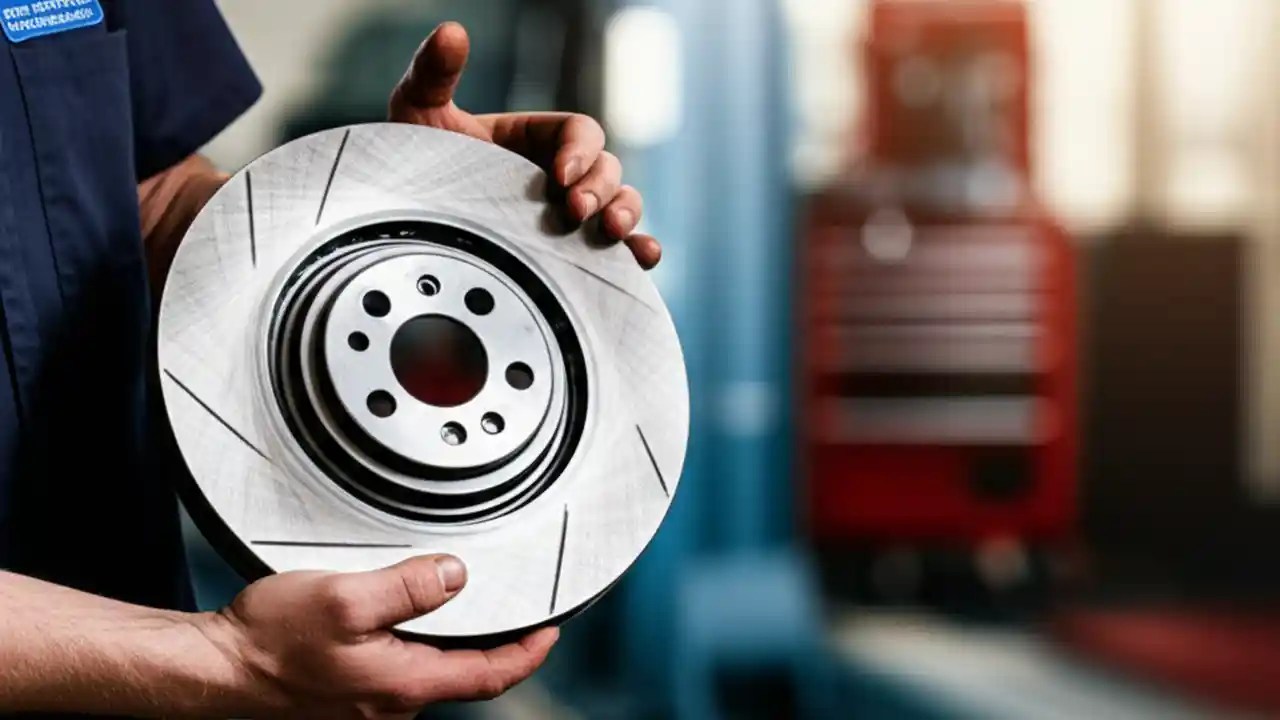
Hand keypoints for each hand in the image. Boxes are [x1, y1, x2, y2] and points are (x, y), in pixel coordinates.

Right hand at [201, 555, 557, 718]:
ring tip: (454, 603)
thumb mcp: (345, 598)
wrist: (215, 672)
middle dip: (491, 642)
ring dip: (447, 641)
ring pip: (429, 671)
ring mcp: (370, 706)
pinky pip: (398, 671)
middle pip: (463, 674)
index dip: (529, 654)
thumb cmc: (269, 643)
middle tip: (510, 607)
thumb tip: (454, 576)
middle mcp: (392, 705)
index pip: (489, 676)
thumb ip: (407, 587)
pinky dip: (414, 645)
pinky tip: (396, 620)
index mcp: (403, 684)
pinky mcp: (349, 698)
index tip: (551, 632)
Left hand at [388, 22, 660, 269]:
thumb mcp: (418, 115)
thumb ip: (434, 73)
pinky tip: (643, 256)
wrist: (402, 228)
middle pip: (608, 169)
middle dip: (601, 188)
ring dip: (626, 214)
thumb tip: (452, 32)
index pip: (580, 132)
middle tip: (577, 209)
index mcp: (534, 141)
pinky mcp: (572, 257)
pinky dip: (639, 251)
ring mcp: (569, 218)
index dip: (580, 148)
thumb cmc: (414, 168)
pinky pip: (619, 251)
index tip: (559, 172)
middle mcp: (559, 178)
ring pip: (621, 205)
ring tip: (613, 232)